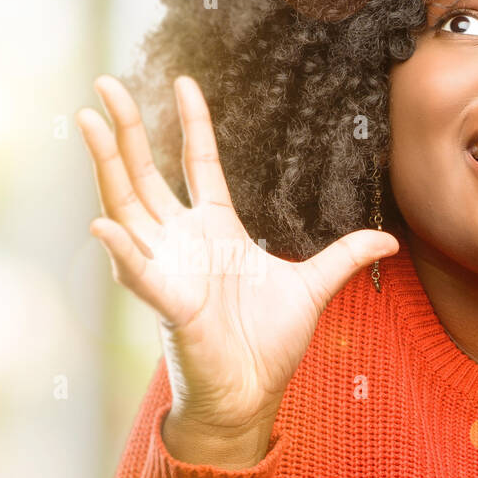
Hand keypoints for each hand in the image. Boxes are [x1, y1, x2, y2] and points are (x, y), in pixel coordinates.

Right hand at [76, 75, 397, 462]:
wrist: (251, 395)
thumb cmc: (268, 345)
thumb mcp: (312, 288)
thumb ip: (343, 256)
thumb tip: (388, 238)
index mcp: (216, 229)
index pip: (198, 163)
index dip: (191, 122)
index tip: (182, 81)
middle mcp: (182, 241)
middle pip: (145, 173)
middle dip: (126, 129)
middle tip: (106, 84)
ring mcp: (168, 268)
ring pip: (127, 206)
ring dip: (107, 165)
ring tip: (90, 123)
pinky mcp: (168, 302)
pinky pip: (138, 271)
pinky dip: (121, 249)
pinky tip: (102, 222)